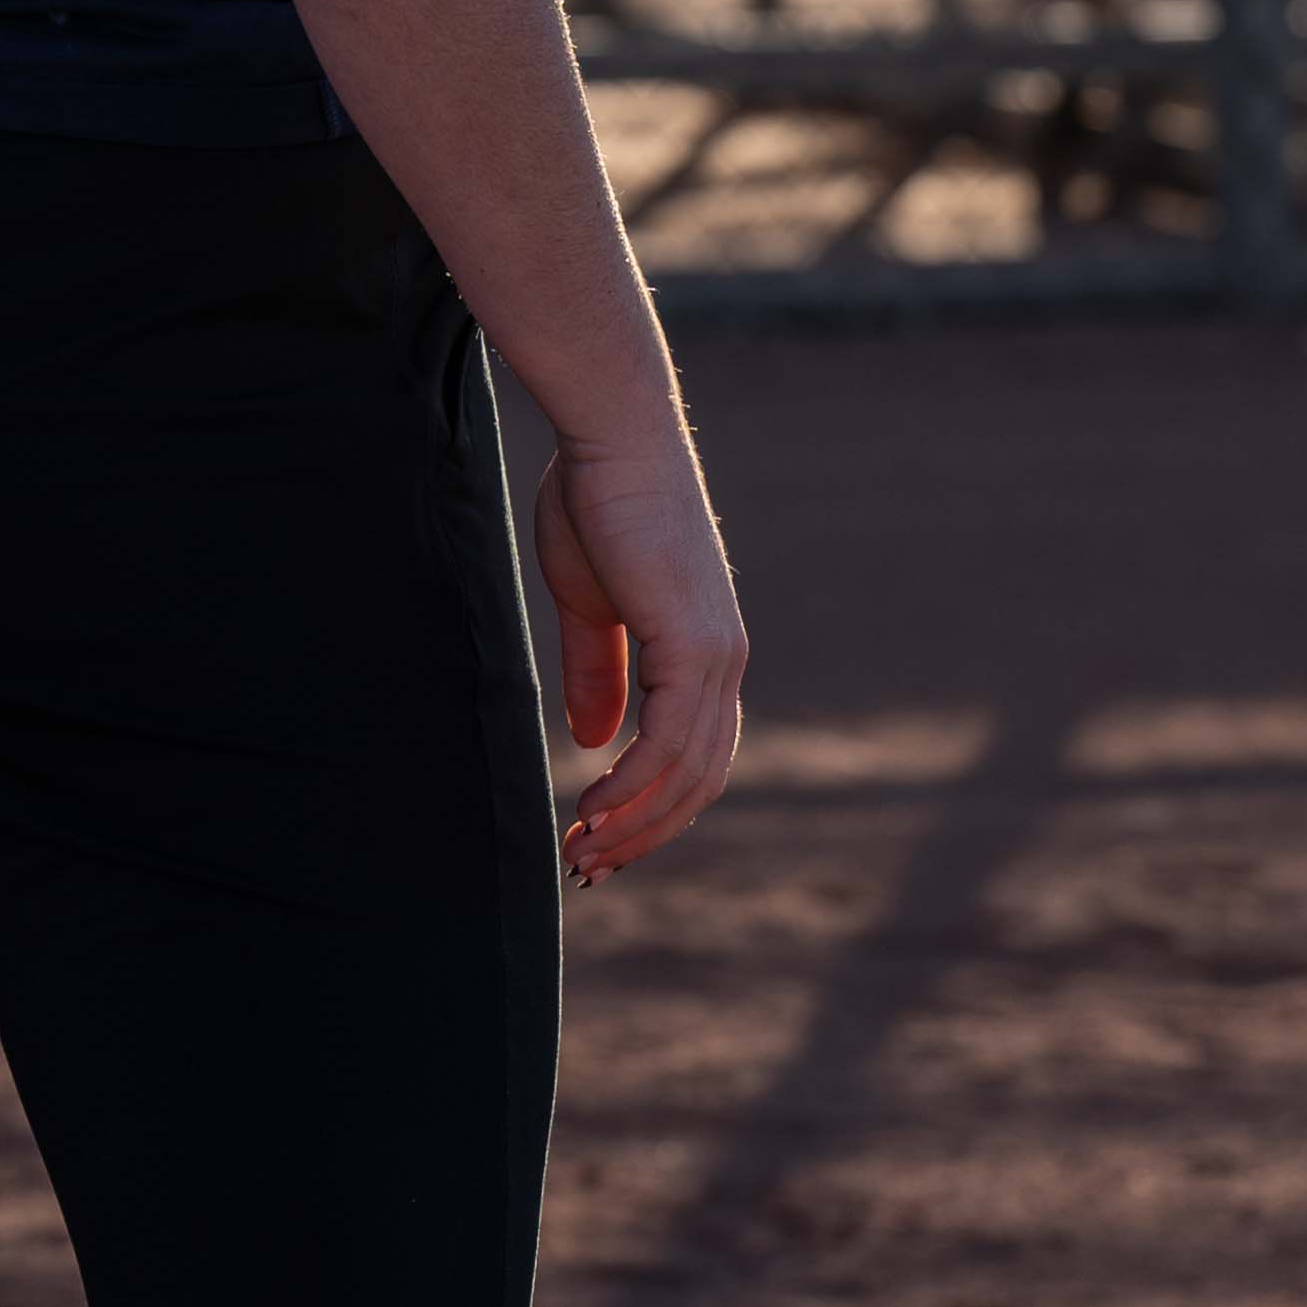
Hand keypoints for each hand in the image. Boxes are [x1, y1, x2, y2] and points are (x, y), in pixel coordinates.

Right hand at [535, 431, 748, 884]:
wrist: (612, 441)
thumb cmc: (596, 505)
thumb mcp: (588, 603)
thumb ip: (598, 671)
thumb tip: (596, 743)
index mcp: (704, 653)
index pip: (693, 754)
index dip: (651, 804)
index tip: (597, 835)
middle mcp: (724, 663)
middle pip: (699, 780)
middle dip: (644, 832)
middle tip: (588, 866)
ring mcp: (716, 657)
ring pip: (688, 773)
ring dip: (634, 822)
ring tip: (583, 850)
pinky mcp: (694, 646)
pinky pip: (671, 742)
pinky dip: (635, 786)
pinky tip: (594, 806)